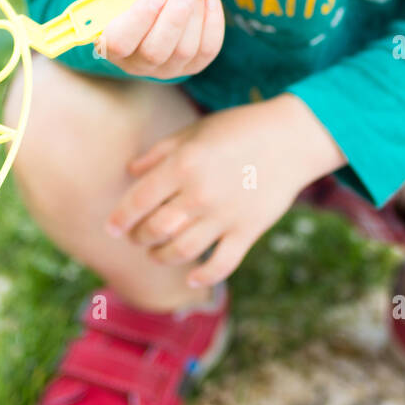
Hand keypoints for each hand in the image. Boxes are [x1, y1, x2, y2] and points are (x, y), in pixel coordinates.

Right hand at [92, 0, 224, 78]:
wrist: (151, 2)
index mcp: (110, 40)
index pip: (119, 43)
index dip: (139, 20)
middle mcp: (136, 62)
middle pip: (156, 52)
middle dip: (174, 19)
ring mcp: (166, 67)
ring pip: (184, 51)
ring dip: (194, 16)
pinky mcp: (191, 65)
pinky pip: (207, 51)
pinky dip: (213, 24)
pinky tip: (210, 1)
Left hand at [104, 102, 309, 287]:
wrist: (292, 136)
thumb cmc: (239, 127)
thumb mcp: (195, 130)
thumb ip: (160, 152)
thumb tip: (130, 171)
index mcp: (183, 165)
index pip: (138, 201)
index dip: (120, 218)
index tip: (112, 228)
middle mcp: (200, 194)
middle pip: (154, 230)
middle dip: (139, 238)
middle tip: (136, 237)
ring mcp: (225, 215)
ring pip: (181, 252)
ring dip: (162, 257)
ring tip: (157, 253)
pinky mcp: (248, 231)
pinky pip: (220, 264)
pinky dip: (202, 276)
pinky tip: (191, 277)